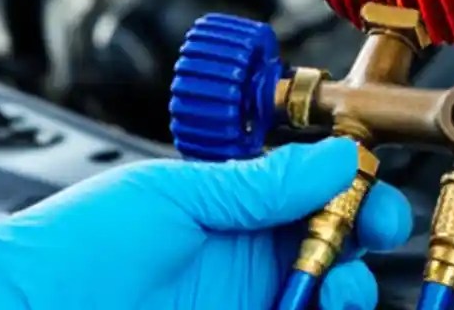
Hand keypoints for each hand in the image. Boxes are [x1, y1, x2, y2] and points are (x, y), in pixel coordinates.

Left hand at [0, 138, 411, 309]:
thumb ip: (260, 184)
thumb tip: (336, 157)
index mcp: (231, 208)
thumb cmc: (75, 244)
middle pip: (332, 249)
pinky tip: (322, 307)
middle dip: (364, 241)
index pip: (315, 195)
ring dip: (349, 289)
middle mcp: (242, 258)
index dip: (355, 193)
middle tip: (371, 236)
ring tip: (341, 287)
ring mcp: (239, 302)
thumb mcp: (176, 195)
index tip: (377, 194)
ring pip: (321, 298)